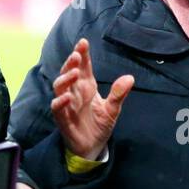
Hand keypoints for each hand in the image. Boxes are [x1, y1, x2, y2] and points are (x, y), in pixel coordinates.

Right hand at [51, 38, 133, 159]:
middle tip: (77, 54)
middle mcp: (75, 92)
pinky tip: (68, 97)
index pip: (83, 67)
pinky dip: (60, 102)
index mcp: (86, 86)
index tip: (83, 42)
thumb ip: (119, 94)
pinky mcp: (63, 119)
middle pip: (68, 73)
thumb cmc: (99, 124)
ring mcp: (67, 104)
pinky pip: (57, 108)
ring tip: (75, 73)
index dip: (82, 54)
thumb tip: (130, 78)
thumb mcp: (112, 109)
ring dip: (65, 78)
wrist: (93, 146)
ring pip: (60, 87)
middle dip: (71, 63)